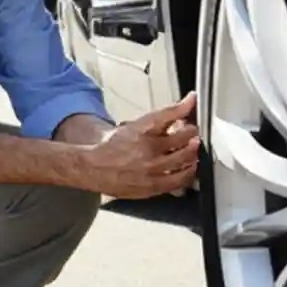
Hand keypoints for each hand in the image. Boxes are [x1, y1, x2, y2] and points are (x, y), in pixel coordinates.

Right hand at [79, 92, 200, 198]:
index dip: (185, 106)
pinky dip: (188, 172)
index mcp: (141, 130)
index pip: (169, 113)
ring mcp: (152, 169)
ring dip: (193, 151)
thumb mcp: (132, 126)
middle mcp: (148, 149)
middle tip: (192, 131)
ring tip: (192, 148)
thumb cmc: (111, 148)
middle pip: (184, 137)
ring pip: (186, 159)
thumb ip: (156, 121)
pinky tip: (188, 167)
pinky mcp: (153, 186)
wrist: (93, 169)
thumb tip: (180, 114)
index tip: (191, 100)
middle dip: (192, 132)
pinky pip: (180, 179)